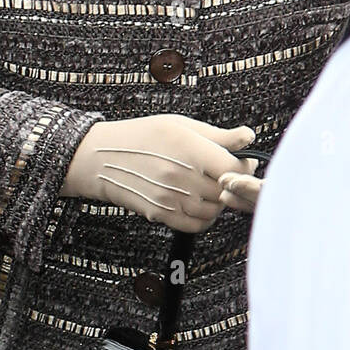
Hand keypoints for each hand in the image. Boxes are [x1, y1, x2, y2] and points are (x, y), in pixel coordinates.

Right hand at [61, 114, 256, 232]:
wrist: (101, 158)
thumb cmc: (142, 135)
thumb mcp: (180, 125)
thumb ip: (217, 135)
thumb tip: (248, 136)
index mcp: (189, 149)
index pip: (233, 168)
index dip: (245, 165)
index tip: (244, 160)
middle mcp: (181, 176)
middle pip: (226, 190)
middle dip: (233, 182)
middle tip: (228, 172)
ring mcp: (170, 199)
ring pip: (214, 210)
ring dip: (220, 201)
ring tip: (213, 186)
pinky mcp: (161, 214)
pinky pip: (197, 225)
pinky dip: (205, 217)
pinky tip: (201, 201)